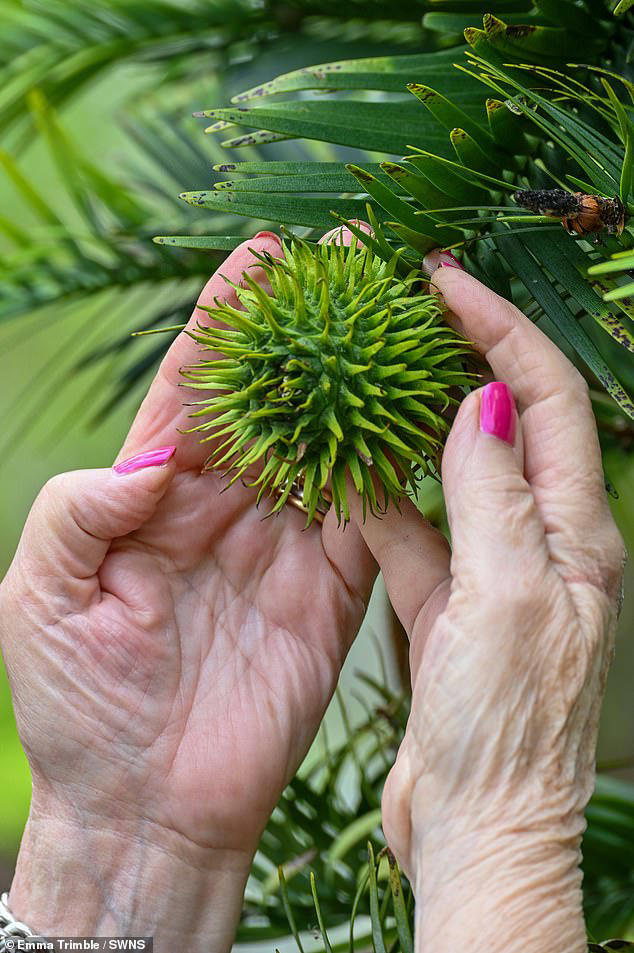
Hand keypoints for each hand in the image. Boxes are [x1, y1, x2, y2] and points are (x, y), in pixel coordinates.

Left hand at [0, 227, 376, 950]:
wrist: (143, 810)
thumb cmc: (76, 709)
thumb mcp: (38, 600)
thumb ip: (77, 514)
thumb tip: (151, 459)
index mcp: (153, 494)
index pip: (196, 386)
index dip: (229, 319)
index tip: (264, 254)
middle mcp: (226, 506)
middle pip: (278, 398)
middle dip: (313, 327)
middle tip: (358, 259)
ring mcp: (285, 544)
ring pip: (333, 443)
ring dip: (365, 379)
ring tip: (403, 312)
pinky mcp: (333, 590)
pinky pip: (373, 516)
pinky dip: (398, 468)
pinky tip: (424, 412)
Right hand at [353, 253, 625, 952]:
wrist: (479, 832)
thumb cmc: (508, 730)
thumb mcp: (505, 598)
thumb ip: (490, 497)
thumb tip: (480, 403)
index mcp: (578, 533)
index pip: (547, 399)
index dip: (501, 331)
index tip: (445, 282)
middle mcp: (542, 542)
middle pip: (507, 423)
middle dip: (465, 357)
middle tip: (407, 307)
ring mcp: (492, 572)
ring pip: (453, 473)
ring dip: (417, 423)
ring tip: (370, 372)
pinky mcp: (448, 606)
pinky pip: (413, 534)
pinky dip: (381, 502)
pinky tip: (344, 476)